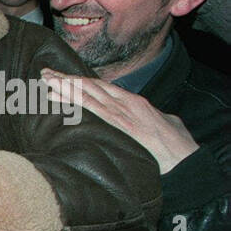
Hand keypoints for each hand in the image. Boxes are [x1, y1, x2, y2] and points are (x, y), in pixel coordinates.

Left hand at [42, 68, 196, 174]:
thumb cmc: (176, 146)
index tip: (62, 78)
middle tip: (45, 73)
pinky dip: (74, 98)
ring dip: (65, 85)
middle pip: (91, 86)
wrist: (185, 157)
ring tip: (46, 80)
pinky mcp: (120, 122)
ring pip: (88, 92)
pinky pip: (92, 107)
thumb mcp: (161, 125)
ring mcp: (122, 111)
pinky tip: (59, 94)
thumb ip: (146, 119)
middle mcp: (126, 102)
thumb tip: (138, 121)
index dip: (80, 82)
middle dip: (67, 79)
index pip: (101, 88)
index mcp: (134, 102)